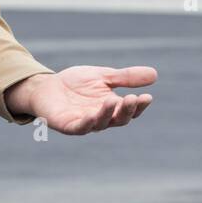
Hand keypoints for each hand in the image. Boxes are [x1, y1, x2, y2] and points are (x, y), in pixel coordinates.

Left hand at [4, 66, 154, 134]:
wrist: (47, 86)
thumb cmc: (76, 83)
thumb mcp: (104, 76)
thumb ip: (125, 77)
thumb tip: (154, 74)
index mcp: (111, 107)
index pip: (129, 110)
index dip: (139, 106)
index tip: (148, 97)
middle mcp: (100, 118)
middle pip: (118, 119)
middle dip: (127, 110)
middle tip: (133, 98)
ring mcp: (84, 123)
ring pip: (100, 123)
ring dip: (108, 114)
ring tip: (114, 100)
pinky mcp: (68, 125)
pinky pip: (79, 128)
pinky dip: (86, 123)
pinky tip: (91, 116)